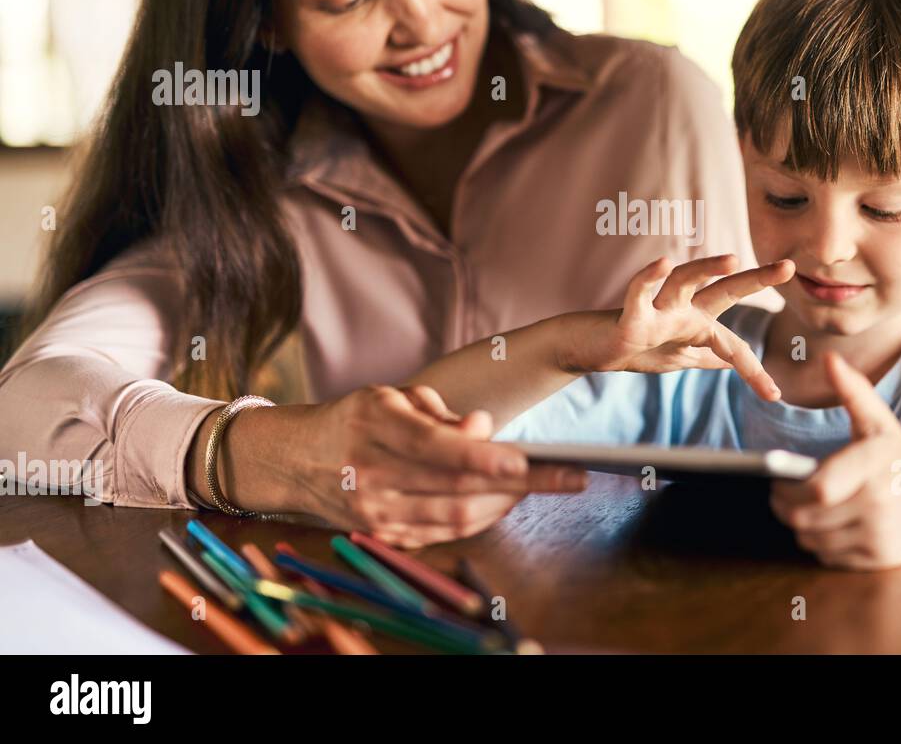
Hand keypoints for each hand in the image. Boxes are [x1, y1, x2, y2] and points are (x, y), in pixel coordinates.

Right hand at [297, 383, 587, 547]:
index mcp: (376, 428)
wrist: (296, 461)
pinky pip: (446, 532)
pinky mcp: (385, 536)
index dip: (486, 456)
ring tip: (546, 483)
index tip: (526, 458)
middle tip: (570, 476)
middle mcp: (374, 476)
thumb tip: (483, 429)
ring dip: (508, 502)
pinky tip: (507, 499)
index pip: (439, 448)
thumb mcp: (392, 397)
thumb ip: (440, 413)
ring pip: (457, 515)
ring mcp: (378, 513)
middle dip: (522, 484)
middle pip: (459, 488)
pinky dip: (483, 517)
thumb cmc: (356, 420)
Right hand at [577, 254, 794, 400]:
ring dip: (707, 269)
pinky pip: (638, 294)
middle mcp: (682, 311)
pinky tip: (662, 262)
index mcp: (697, 324)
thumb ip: (706, 355)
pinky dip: (648, 278)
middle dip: (756, 279)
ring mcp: (657, 311)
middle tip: (788, 267)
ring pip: (684, 282)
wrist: (590, 350)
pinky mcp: (629, 316)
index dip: (754, 370)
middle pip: (724, 290)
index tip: (774, 396)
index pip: (734, 343)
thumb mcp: (677, 357)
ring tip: (732, 259)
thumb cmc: (634, 348)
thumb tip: (730, 362)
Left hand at [769, 352, 900, 569]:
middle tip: (780, 497)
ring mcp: (877, 536)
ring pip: (813, 540)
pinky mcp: (878, 559)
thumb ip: (853, 390)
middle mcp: (875, 506)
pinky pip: (829, 557)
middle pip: (806, 519)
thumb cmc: (900, 456)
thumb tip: (830, 359)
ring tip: (803, 510)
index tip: (776, 481)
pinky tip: (826, 525)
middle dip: (785, 509)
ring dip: (800, 527)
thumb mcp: (879, 421)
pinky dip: (819, 544)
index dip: (787, 490)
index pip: (816, 490)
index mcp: (871, 470)